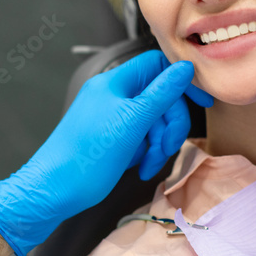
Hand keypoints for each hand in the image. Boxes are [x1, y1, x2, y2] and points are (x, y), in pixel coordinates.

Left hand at [0, 50, 212, 255]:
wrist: (54, 190)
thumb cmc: (86, 156)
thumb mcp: (132, 122)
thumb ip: (161, 93)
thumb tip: (185, 67)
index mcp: (114, 82)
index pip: (156, 65)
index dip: (181, 81)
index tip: (201, 102)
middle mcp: (113, 95)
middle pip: (159, 97)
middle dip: (169, 124)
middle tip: (167, 146)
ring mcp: (113, 117)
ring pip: (153, 120)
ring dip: (159, 143)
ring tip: (150, 163)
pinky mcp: (113, 138)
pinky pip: (142, 137)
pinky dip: (147, 152)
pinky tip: (141, 167)